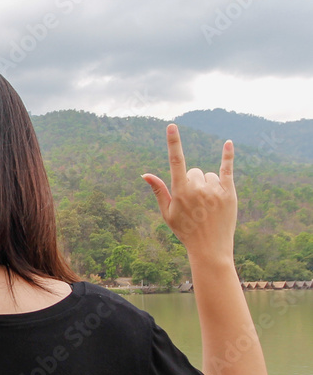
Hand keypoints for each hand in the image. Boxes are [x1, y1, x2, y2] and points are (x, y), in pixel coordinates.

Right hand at [141, 124, 236, 260]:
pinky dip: (227, 156)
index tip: (172, 125)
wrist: (210, 249)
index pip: (176, 160)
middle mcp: (198, 188)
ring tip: (208, 206)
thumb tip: (145, 174)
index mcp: (180, 192)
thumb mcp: (167, 213)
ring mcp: (215, 190)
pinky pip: (227, 169)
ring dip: (207, 185)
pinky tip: (228, 143)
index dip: (173, 142)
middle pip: (193, 171)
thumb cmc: (185, 232)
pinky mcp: (230, 194)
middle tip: (195, 204)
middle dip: (192, 182)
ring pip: (208, 175)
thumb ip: (159, 191)